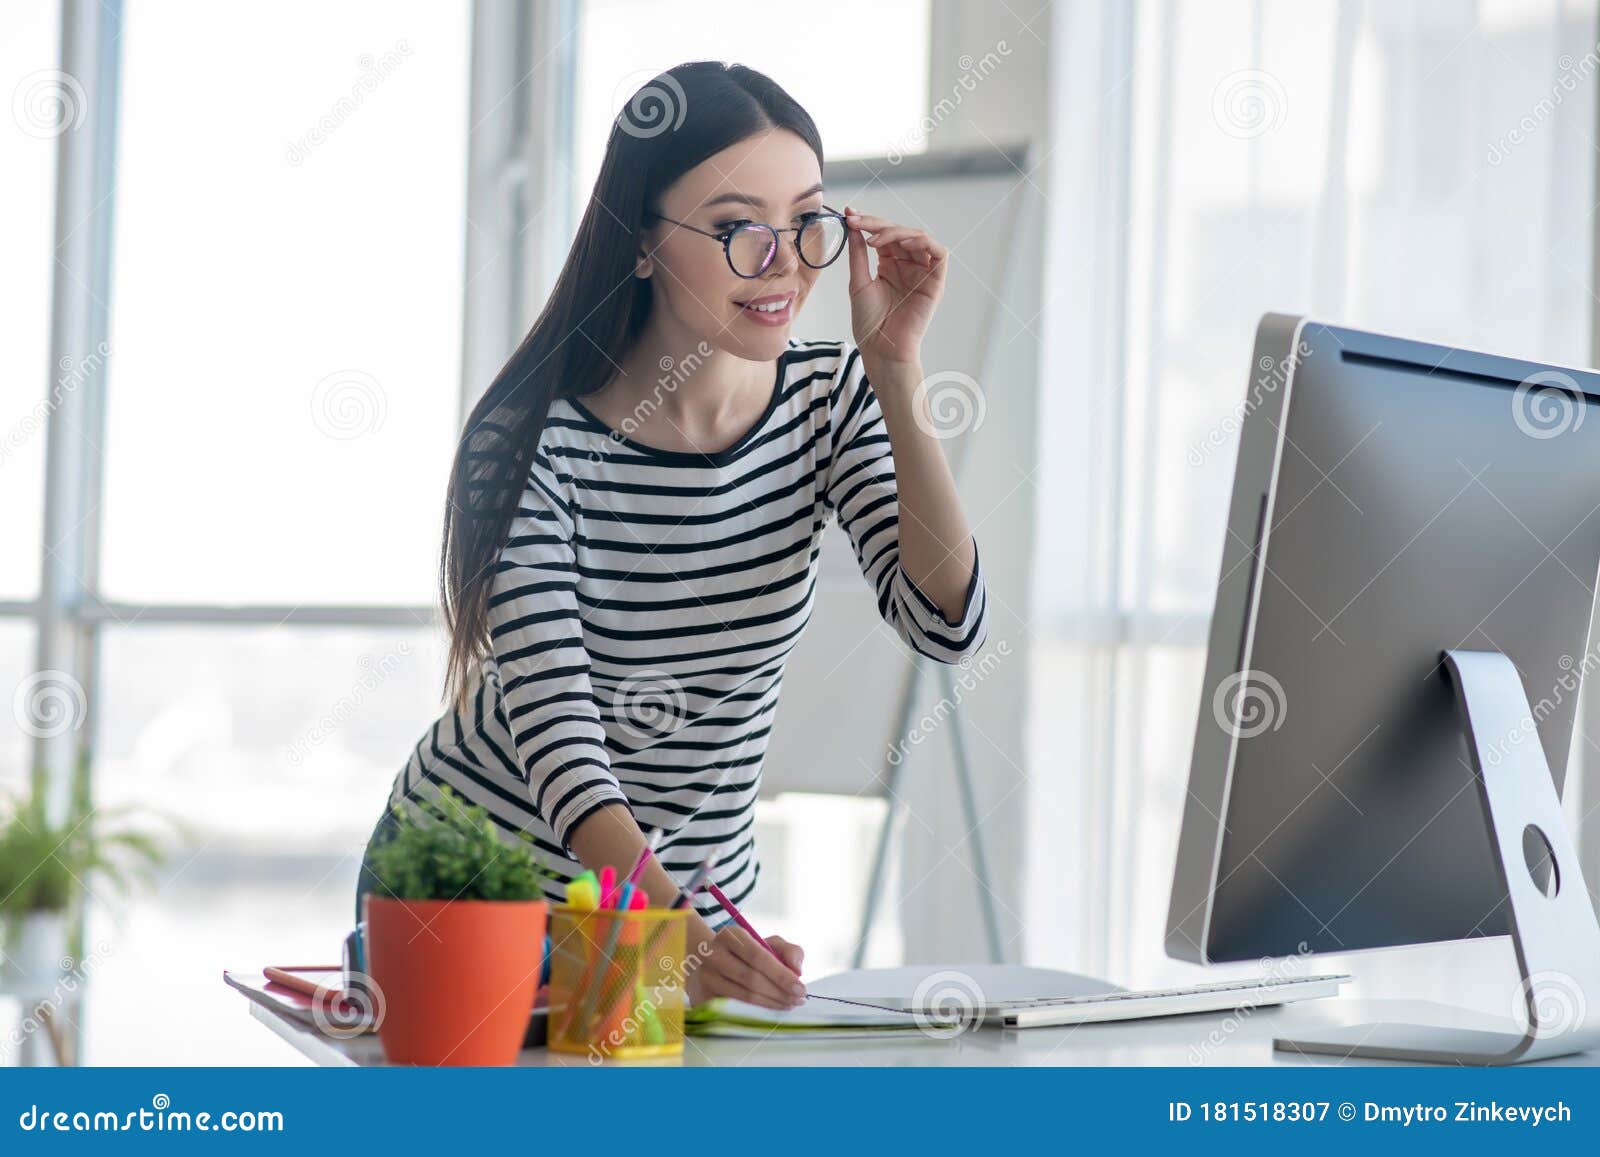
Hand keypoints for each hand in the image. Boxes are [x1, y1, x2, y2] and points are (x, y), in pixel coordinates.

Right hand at [685, 925, 807, 1009]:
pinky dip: (756, 1012)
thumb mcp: (766, 943)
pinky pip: (734, 1009)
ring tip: (789, 1004)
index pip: (758, 956)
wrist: (705, 963)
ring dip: (771, 1004)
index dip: (781, 974)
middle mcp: (713, 954)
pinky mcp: (702, 997)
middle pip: (751, 978)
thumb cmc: (744, 954)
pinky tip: (771, 1010)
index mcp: (731, 936)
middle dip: (780, 992)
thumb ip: (789, 951)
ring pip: (744, 996)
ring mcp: (705, 977)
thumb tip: (797, 970)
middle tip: (799, 1000)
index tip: (801, 988)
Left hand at [844, 206, 947, 369]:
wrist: (882, 349)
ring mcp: (922, 273)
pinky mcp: (936, 281)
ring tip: (875, 239)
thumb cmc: (870, 323)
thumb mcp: (859, 282)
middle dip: (877, 224)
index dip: (868, 223)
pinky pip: (938, 253)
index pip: (883, 236)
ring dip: (896, 232)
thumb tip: (853, 227)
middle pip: (899, 233)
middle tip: (857, 221)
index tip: (849, 215)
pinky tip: (902, 242)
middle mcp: (908, 266)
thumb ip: (859, 254)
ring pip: (917, 238)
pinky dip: (923, 242)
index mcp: (890, 265)